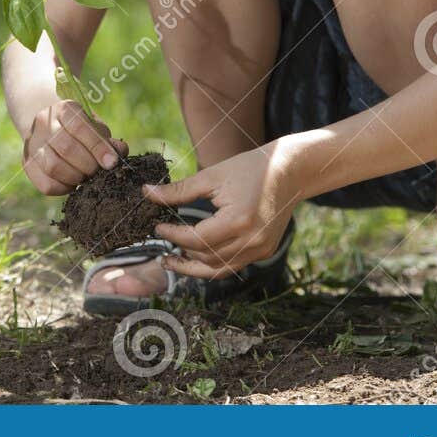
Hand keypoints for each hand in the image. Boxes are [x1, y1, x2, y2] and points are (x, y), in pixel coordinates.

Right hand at [22, 100, 128, 195]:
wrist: (49, 127)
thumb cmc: (80, 129)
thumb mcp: (95, 127)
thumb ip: (107, 139)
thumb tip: (120, 152)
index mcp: (64, 109)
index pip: (80, 127)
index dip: (98, 147)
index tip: (112, 162)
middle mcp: (44, 123)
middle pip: (66, 147)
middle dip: (88, 165)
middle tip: (98, 172)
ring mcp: (32, 144)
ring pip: (54, 166)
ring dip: (76, 178)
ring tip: (86, 178)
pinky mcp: (27, 163)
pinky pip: (46, 184)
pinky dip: (64, 188)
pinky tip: (73, 184)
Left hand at [144, 143, 296, 277]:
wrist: (289, 171)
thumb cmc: (249, 167)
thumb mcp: (212, 175)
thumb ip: (179, 190)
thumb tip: (147, 192)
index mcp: (238, 220)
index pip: (196, 239)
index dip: (173, 236)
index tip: (157, 228)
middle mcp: (252, 240)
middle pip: (206, 258)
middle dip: (180, 253)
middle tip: (162, 244)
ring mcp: (261, 249)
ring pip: (219, 269)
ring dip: (194, 266)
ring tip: (173, 257)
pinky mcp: (265, 251)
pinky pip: (233, 265)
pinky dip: (213, 264)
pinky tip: (197, 255)